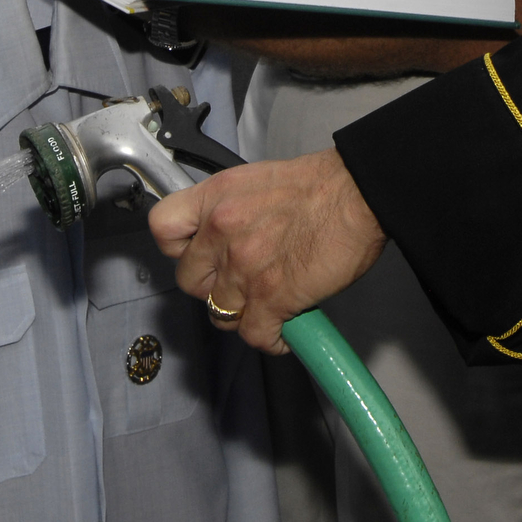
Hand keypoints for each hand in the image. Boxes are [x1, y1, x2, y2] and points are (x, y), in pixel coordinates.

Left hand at [149, 149, 387, 353]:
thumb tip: (223, 238)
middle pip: (190, 282)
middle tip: (239, 283)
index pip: (163, 230)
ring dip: (243, 315)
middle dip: (213, 288)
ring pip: (220, 314)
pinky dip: (271, 339)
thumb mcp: (255, 182)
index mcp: (214, 198)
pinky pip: (254, 336)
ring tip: (266, 306)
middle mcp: (220, 232)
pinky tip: (284, 329)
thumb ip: (230, 210)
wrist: (358, 193)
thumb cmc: (318, 185)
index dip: (178, 249)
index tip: (196, 254)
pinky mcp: (271, 297)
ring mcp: (243, 267)